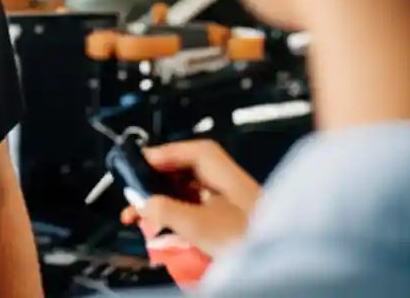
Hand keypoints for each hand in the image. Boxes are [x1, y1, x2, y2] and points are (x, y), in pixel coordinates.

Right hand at [118, 139, 260, 256]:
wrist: (278, 257)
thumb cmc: (244, 236)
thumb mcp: (197, 223)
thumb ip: (164, 210)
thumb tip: (143, 203)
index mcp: (218, 167)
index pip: (182, 151)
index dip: (156, 157)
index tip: (132, 166)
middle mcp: (222, 176)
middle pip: (181, 171)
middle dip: (152, 185)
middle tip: (131, 197)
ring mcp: (226, 197)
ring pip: (184, 192)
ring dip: (160, 203)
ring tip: (136, 218)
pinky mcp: (227, 216)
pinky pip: (193, 208)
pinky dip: (174, 214)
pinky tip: (160, 227)